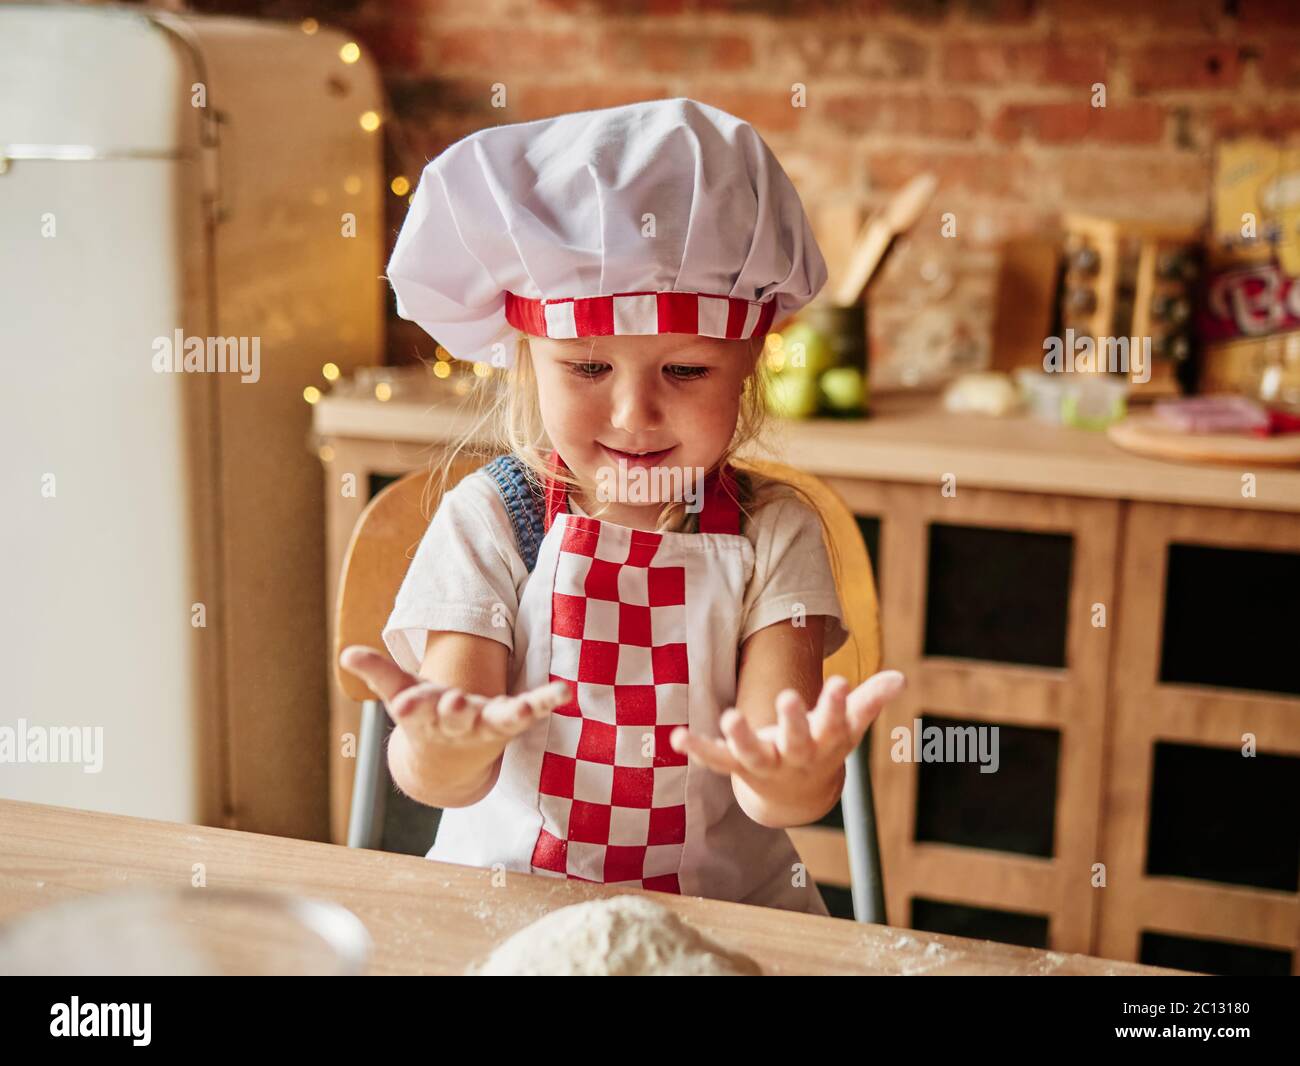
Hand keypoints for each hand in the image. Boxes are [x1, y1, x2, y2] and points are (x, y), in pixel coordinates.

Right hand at [339, 645, 570, 751]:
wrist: (448, 763)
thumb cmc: (423, 717)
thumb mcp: (399, 693)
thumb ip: (377, 673)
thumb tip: (345, 653)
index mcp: (424, 714)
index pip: (414, 709)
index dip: (411, 704)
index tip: (406, 702)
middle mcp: (455, 722)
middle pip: (454, 717)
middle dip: (454, 710)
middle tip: (455, 702)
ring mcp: (485, 725)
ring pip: (498, 720)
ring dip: (512, 713)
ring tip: (527, 708)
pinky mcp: (509, 722)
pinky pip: (531, 711)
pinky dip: (546, 702)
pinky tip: (564, 691)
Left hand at [668, 671, 906, 798]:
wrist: (796, 797)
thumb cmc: (825, 747)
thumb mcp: (849, 727)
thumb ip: (870, 700)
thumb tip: (901, 678)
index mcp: (826, 741)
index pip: (836, 723)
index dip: (839, 705)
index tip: (839, 682)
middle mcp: (796, 756)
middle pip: (796, 740)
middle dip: (793, 721)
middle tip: (788, 697)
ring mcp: (767, 763)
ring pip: (754, 754)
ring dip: (741, 736)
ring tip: (729, 716)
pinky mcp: (739, 766)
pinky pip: (716, 760)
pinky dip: (697, 749)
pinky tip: (675, 736)